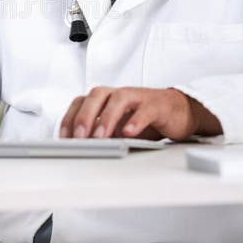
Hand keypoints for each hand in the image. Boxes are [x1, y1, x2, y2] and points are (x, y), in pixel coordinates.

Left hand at [59, 87, 221, 140]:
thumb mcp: (117, 128)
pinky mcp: (156, 104)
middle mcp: (119, 94)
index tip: (64, 138)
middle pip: (96, 96)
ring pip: (119, 99)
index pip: (80, 101)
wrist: (178, 111)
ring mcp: (138, 97)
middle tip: (79, 137)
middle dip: (85, 116)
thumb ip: (101, 134)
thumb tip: (81, 149)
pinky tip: (128, 133)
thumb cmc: (144, 118)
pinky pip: (144, 110)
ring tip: (101, 136)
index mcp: (105, 98)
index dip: (70, 118)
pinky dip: (135, 121)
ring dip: (107, 118)